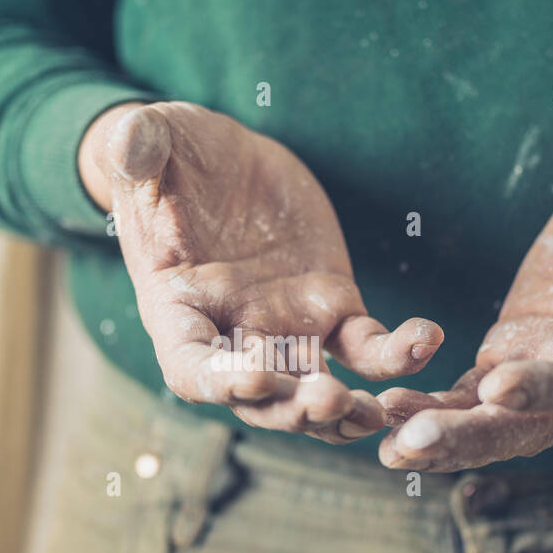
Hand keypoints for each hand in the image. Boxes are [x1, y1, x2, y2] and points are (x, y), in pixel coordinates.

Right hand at [80, 101, 443, 442]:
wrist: (218, 159)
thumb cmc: (170, 156)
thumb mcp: (150, 144)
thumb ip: (137, 147)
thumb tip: (127, 139)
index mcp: (179, 310)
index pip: (192, 368)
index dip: (222, 383)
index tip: (257, 378)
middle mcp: (233, 333)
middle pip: (260, 397)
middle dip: (292, 407)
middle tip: (329, 402)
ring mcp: (286, 328)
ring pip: (314, 387)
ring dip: (342, 410)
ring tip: (374, 413)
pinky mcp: (330, 308)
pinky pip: (364, 347)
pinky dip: (394, 354)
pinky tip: (425, 340)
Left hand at [377, 94, 552, 472]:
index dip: (551, 385)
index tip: (498, 385)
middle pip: (536, 423)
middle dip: (474, 436)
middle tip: (410, 444)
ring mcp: (551, 369)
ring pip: (496, 423)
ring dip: (443, 436)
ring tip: (383, 442)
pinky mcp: (515, 358)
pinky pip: (470, 399)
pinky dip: (431, 409)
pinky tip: (381, 412)